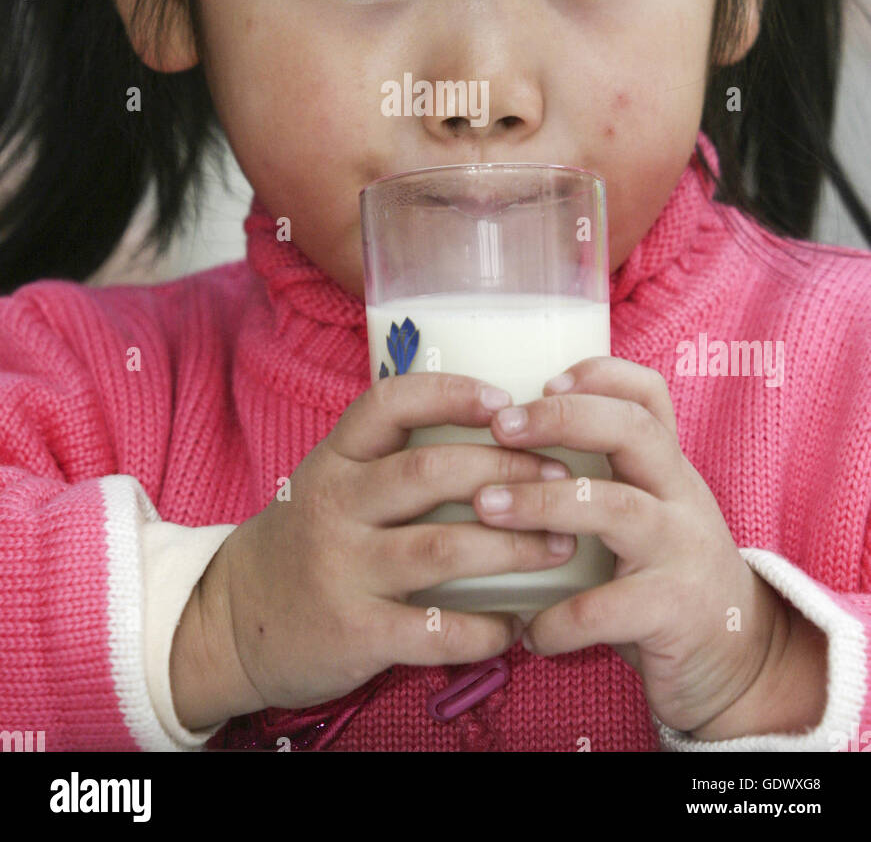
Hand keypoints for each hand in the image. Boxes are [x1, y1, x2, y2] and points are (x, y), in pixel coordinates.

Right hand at [219, 373, 583, 712]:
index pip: (390, 403)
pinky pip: (432, 631)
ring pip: (443, 548)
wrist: (233, 622)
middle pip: (431, 472)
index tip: (507, 402)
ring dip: (513, 547)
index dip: (452, 394)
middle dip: (509, 470)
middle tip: (564, 477)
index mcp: (334, 460)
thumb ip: (391, 457)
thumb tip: (498, 429)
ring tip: (562, 545)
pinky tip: (515, 625)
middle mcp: (335, 506)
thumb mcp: (331, 481)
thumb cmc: (307, 540)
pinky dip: (483, 629)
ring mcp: (343, 570)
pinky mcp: (353, 633)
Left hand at [473, 357, 784, 734]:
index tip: (542, 381)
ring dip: (542, 502)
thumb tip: (496, 450)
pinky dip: (558, 619)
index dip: (600, 375)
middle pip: (634, 430)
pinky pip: (607, 608)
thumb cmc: (667, 577)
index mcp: (668, 469)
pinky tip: (529, 630)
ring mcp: (683, 552)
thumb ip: (600, 481)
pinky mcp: (675, 612)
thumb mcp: (648, 515)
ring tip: (486, 507)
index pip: (649, 396)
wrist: (742, 661)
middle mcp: (681, 498)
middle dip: (563, 419)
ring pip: (615, 507)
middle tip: (500, 427)